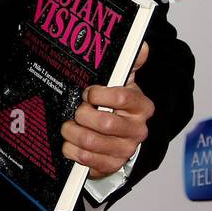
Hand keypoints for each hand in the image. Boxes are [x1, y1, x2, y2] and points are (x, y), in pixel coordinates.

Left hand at [61, 41, 152, 177]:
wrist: (117, 139)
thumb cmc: (117, 107)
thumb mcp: (123, 84)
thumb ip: (130, 64)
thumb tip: (143, 45)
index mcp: (142, 107)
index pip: (122, 97)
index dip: (98, 94)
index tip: (88, 93)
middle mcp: (137, 130)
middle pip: (103, 122)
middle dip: (82, 115)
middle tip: (76, 111)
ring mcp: (125, 149)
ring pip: (90, 140)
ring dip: (72, 131)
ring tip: (68, 126)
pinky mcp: (111, 165)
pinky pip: (85, 158)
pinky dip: (71, 149)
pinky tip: (70, 142)